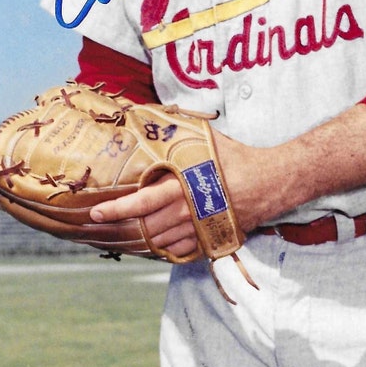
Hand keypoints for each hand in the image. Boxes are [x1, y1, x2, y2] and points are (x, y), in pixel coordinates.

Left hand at [87, 133, 275, 260]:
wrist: (270, 183)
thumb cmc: (236, 159)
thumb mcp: (206, 143)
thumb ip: (179, 134)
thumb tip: (155, 116)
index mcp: (180, 188)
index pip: (140, 203)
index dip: (115, 209)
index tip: (95, 212)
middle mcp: (184, 213)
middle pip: (145, 227)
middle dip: (123, 227)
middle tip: (104, 226)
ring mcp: (196, 230)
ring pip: (159, 241)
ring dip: (142, 238)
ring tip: (126, 232)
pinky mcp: (208, 241)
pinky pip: (178, 250)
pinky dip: (163, 246)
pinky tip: (156, 239)